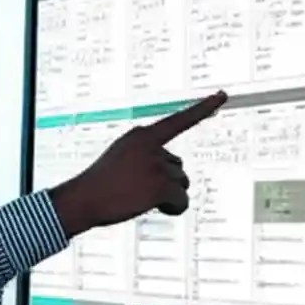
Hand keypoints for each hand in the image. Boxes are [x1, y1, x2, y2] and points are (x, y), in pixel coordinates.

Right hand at [50, 91, 227, 237]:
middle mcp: (151, 146)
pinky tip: (155, 208)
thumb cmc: (99, 183)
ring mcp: (157, 165)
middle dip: (165, 180)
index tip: (221, 96)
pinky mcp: (161, 186)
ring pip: (181, 184)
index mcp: (140, 136)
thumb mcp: (120, 157)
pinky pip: (182, 200)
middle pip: (178, 166)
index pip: (179, 120)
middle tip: (137, 188)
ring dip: (167, 195)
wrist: (82, 199)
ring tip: (139, 198)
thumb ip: (145, 155)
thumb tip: (173, 174)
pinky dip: (173, 208)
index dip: (203, 108)